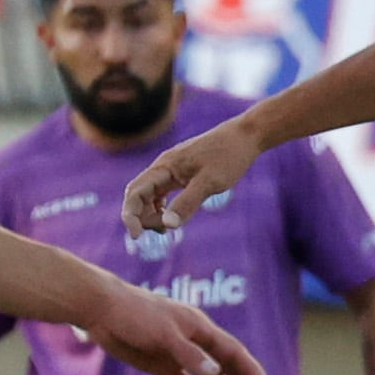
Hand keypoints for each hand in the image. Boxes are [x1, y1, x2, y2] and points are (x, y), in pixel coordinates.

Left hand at [79, 279, 275, 374]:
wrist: (103, 310)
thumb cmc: (135, 314)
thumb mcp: (164, 333)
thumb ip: (189, 354)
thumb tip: (216, 373)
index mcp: (202, 329)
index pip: (236, 355)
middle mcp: (196, 342)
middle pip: (230, 367)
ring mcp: (180, 355)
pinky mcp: (162, 364)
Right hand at [121, 113, 262, 231]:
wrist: (244, 137)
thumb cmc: (228, 156)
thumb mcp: (210, 183)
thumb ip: (187, 203)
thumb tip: (168, 225)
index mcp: (164, 166)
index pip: (135, 193)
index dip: (130, 216)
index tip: (137, 237)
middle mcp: (162, 167)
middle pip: (137, 195)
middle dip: (141, 217)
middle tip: (163, 232)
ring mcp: (170, 170)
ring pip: (148, 195)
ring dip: (151, 214)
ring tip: (167, 229)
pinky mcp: (180, 173)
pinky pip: (161, 193)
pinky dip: (161, 208)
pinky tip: (172, 218)